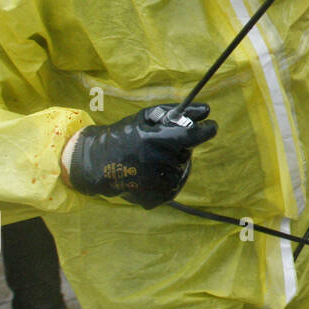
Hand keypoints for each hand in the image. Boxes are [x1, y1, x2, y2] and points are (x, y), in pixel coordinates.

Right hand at [63, 104, 216, 209]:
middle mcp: (157, 162)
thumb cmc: (125, 134)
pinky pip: (173, 186)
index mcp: (156, 140)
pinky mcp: (154, 198)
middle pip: (186, 153)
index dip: (207, 130)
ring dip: (173, 163)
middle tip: (160, 144)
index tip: (210, 126)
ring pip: (181, 170)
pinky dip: (166, 178)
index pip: (193, 136)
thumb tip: (207, 110)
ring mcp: (155, 183)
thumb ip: (178, 113)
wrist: (98, 162)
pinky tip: (151, 172)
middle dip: (179, 147)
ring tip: (152, 159)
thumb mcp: (147, 117)